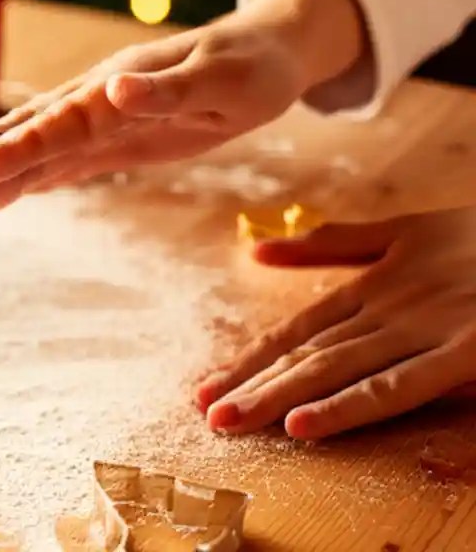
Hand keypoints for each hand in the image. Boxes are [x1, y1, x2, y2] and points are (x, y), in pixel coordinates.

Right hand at [0, 0, 366, 210]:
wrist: (266, 53)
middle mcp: (100, 100)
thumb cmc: (251, 66)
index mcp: (119, 85)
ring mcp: (103, 119)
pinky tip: (0, 195)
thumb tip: (115, 90)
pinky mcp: (116, 139)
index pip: (59, 122)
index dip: (18, 146)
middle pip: (33, 131)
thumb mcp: (222, 78)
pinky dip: (32, 178)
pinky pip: (65, 162)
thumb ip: (167, 89)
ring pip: (40, 146)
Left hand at [197, 206, 475, 439]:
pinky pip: (397, 387)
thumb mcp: (407, 231)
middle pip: (307, 353)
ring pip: (336, 370)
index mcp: (374, 284)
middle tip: (206, 414)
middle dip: (252, 384)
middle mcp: (389, 308)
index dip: (251, 359)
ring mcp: (426, 330)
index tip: (207, 386)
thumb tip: (260, 251)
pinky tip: (305, 425)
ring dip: (280, 397)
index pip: (298, 329)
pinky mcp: (467, 351)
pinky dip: (349, 407)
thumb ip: (336, 244)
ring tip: (232, 421)